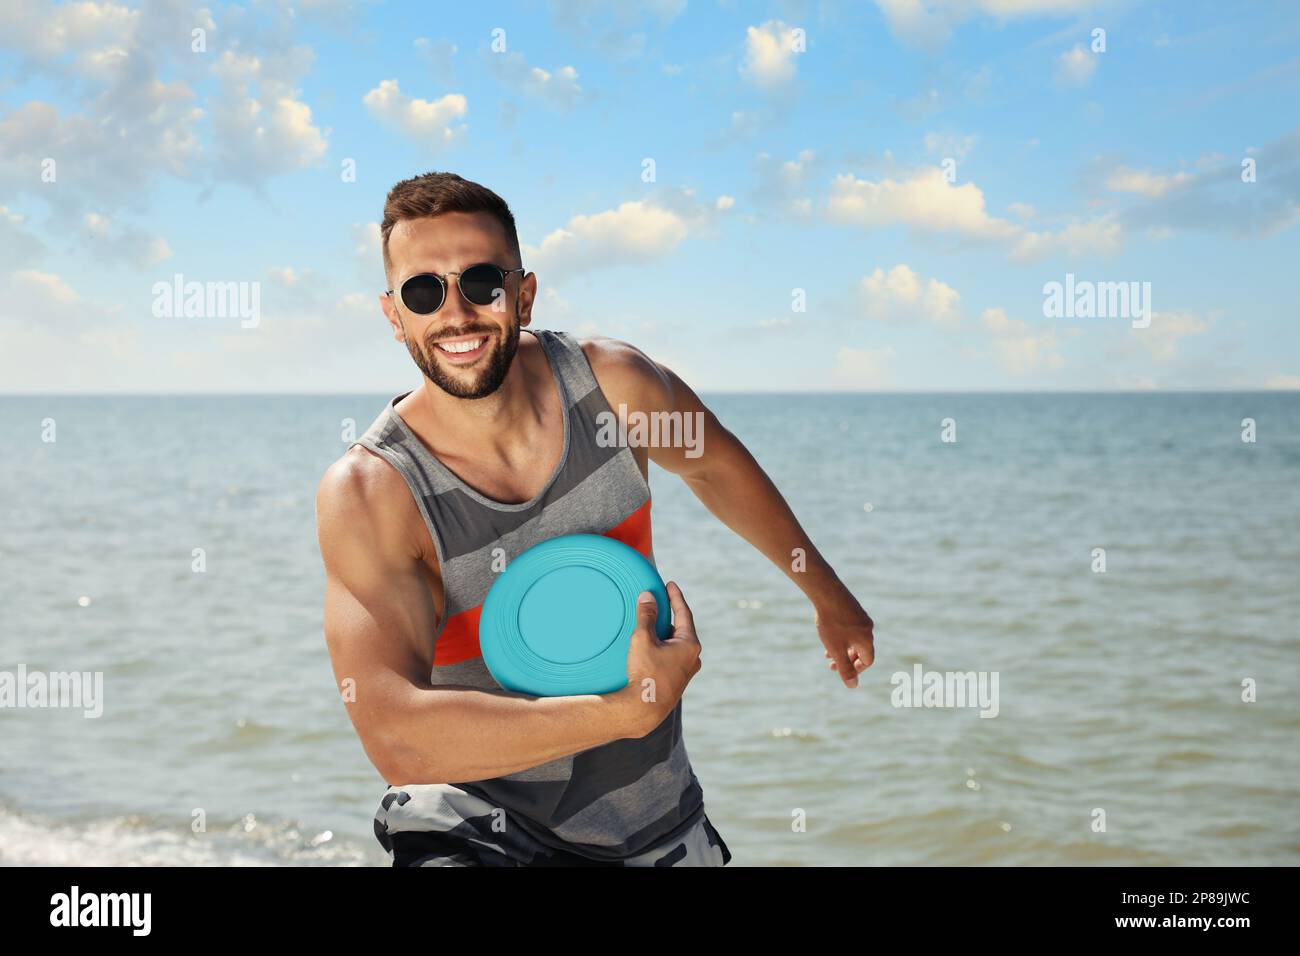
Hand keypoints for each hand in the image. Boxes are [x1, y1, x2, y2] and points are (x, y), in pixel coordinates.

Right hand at [615, 581, 701, 736]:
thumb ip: (646, 616)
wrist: (643, 710)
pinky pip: (672, 656)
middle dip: (669, 615)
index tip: (670, 584)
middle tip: (659, 602)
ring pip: (676, 644)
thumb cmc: (645, 674)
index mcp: (690, 645)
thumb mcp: (643, 639)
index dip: (676, 596)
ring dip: (665, 632)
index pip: (684, 613)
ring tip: (652, 624)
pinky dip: (663, 646)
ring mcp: (687, 671)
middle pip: (681, 628)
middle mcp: (693, 658)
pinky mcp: (678, 681)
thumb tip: (648, 597)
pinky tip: (651, 648)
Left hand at [816, 598, 874, 688]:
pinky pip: (851, 628)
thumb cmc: (831, 623)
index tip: (841, 671)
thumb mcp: (836, 649)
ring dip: (842, 648)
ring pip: (854, 639)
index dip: (856, 669)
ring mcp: (861, 617)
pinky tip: (828, 635)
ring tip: (827, 653)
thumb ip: (845, 668)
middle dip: (847, 659)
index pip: (868, 660)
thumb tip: (853, 686)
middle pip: (862, 650)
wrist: (826, 592)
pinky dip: (842, 636)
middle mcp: (867, 628)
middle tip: (831, 665)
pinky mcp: (853, 609)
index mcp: (867, 639)